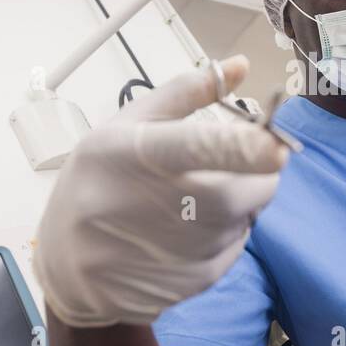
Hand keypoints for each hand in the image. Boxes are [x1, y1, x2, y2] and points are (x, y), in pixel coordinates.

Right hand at [34, 56, 288, 326]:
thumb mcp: (122, 128)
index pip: (201, 149)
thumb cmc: (95, 185)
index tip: (275, 145)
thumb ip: (185, 93)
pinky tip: (183, 232)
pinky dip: (224, 233)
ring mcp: (184, 250)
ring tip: (187, 201)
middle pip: (250, 188)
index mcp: (141, 156)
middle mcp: (164, 206)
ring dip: (237, 202)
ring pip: (248, 215)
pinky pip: (236, 245)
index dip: (244, 147)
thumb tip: (243, 65)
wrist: (70, 272)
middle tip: (226, 166)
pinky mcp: (199, 280)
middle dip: (257, 172)